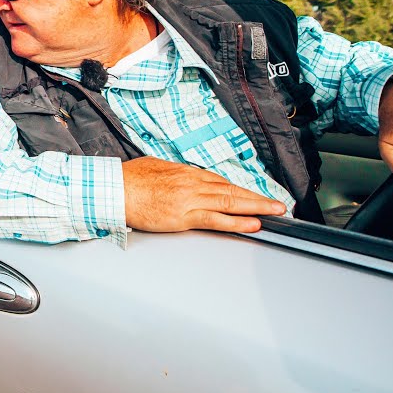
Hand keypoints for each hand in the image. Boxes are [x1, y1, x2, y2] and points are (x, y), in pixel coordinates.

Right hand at [122, 156, 287, 233]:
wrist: (114, 189)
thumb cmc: (128, 180)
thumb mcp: (155, 167)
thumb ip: (172, 174)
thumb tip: (178, 177)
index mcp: (185, 172)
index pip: (219, 181)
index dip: (239, 190)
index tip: (252, 195)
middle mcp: (192, 183)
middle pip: (232, 190)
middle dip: (257, 198)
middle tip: (278, 204)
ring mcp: (190, 199)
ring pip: (230, 203)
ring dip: (256, 207)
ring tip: (274, 212)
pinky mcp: (184, 216)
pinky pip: (217, 219)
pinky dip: (237, 222)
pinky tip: (253, 224)